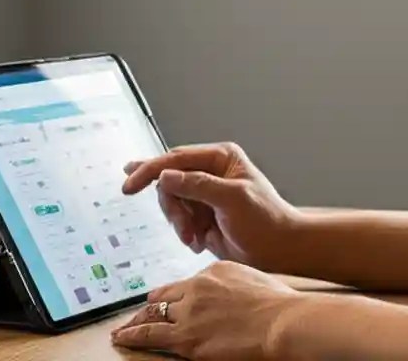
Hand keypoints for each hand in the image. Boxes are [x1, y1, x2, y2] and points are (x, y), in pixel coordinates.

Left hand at [111, 260, 298, 359]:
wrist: (282, 322)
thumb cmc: (279, 305)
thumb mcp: (255, 281)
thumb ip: (236, 284)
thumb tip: (233, 294)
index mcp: (215, 271)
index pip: (186, 283)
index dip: (173, 293)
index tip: (166, 298)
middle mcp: (197, 287)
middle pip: (165, 296)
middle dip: (151, 305)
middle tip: (139, 312)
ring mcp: (189, 312)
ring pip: (152, 314)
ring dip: (136, 322)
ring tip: (123, 329)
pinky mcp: (185, 337)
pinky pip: (149, 335)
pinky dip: (132, 336)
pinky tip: (122, 338)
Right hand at [123, 142, 300, 268]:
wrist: (278, 250)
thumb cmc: (265, 220)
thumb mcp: (233, 199)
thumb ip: (198, 185)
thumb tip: (164, 176)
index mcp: (221, 158)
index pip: (175, 158)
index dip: (149, 170)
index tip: (129, 187)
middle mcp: (210, 171)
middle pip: (168, 181)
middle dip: (172, 207)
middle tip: (184, 228)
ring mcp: (204, 194)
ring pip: (170, 202)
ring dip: (178, 223)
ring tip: (194, 238)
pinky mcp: (201, 214)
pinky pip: (178, 219)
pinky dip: (183, 232)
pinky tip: (199, 241)